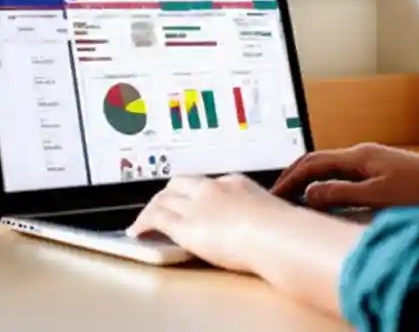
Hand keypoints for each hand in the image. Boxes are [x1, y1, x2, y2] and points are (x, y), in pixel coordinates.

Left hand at [127, 174, 293, 272]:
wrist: (274, 234)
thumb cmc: (282, 231)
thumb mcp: (273, 215)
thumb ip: (262, 216)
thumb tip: (270, 226)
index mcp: (235, 183)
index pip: (208, 183)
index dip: (196, 193)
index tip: (194, 201)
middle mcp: (211, 188)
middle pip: (180, 184)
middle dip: (168, 194)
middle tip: (162, 206)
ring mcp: (196, 205)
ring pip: (162, 199)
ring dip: (152, 208)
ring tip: (145, 220)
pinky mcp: (184, 224)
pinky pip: (154, 218)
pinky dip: (142, 223)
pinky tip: (136, 232)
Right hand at [271, 143, 418, 209]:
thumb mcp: (378, 197)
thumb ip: (341, 194)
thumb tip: (309, 193)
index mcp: (358, 156)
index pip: (312, 163)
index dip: (290, 179)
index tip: (273, 194)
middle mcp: (363, 155)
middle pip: (318, 162)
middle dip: (295, 177)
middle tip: (276, 195)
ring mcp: (373, 162)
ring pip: (331, 169)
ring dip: (311, 182)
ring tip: (295, 199)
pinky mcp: (382, 173)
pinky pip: (345, 176)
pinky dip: (328, 186)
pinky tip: (328, 200)